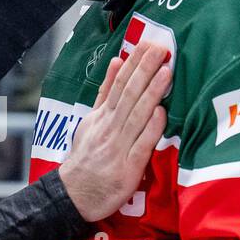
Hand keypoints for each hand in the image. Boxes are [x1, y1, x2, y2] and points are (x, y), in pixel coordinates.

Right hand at [59, 41, 171, 221]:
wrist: (74, 194)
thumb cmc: (86, 158)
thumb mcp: (90, 121)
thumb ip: (105, 93)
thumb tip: (116, 63)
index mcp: (102, 117)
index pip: (119, 85)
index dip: (134, 64)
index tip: (147, 44)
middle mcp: (110, 128)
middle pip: (128, 95)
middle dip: (145, 70)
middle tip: (160, 48)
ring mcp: (119, 147)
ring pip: (136, 115)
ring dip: (151, 93)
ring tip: (166, 72)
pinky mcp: (127, 169)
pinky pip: (141, 146)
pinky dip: (150, 129)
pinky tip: (160, 113)